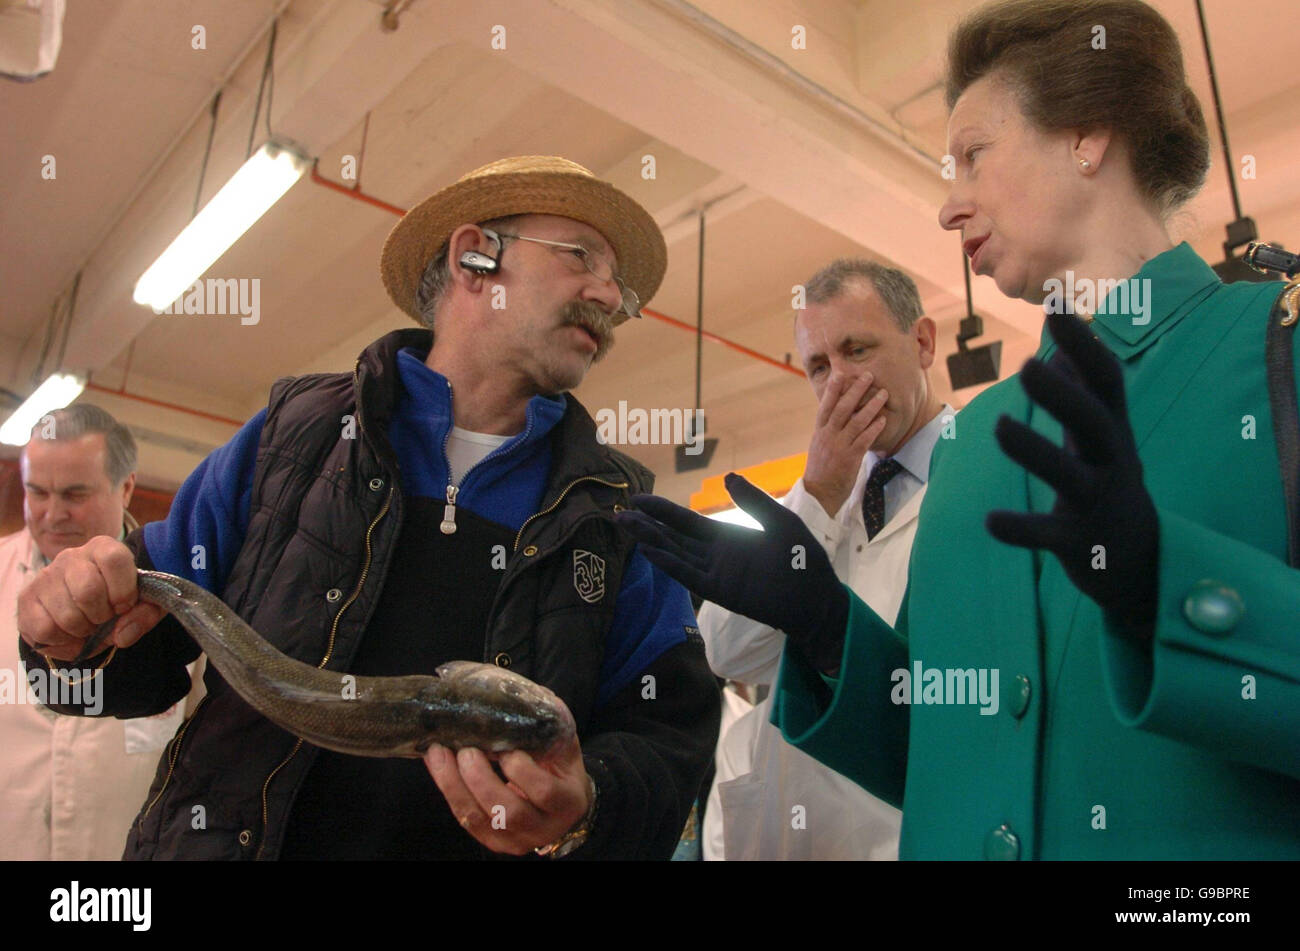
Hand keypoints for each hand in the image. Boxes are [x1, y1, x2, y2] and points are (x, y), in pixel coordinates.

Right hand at [16, 536, 164, 661]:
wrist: (88, 607)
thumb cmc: (118, 601)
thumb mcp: (144, 605)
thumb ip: (146, 615)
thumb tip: (123, 634)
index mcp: (103, 548)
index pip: (114, 559)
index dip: (124, 591)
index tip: (124, 606)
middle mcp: (71, 557)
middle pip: (88, 591)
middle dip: (102, 616)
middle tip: (104, 619)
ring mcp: (45, 577)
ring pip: (67, 616)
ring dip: (83, 631)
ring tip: (87, 626)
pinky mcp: (26, 599)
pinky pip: (45, 630)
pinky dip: (62, 642)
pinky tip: (70, 634)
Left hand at [424, 731, 591, 855]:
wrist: (561, 804)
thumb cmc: (560, 768)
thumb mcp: (563, 746)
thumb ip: (547, 723)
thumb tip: (517, 692)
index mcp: (567, 802)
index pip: (544, 791)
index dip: (522, 771)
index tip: (507, 748)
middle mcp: (543, 829)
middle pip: (507, 812)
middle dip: (481, 780)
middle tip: (466, 750)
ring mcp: (515, 840)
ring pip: (479, 819)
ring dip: (455, 785)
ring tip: (440, 754)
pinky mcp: (491, 841)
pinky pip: (465, 820)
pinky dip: (448, 791)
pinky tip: (437, 764)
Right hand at [616, 473, 848, 670]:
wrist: (817, 597)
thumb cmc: (803, 559)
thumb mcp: (780, 521)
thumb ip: (753, 502)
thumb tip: (728, 477)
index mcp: (727, 536)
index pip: (686, 521)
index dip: (662, 510)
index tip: (639, 498)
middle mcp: (715, 555)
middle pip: (673, 537)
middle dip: (647, 525)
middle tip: (620, 513)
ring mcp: (716, 574)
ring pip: (676, 554)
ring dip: (651, 541)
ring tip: (627, 526)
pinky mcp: (721, 592)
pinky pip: (690, 576)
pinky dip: (670, 565)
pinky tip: (651, 552)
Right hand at [803, 372, 889, 516]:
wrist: (818, 495)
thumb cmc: (821, 471)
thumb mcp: (819, 447)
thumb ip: (828, 432)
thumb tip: (836, 417)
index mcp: (820, 432)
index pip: (826, 406)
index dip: (833, 389)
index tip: (840, 373)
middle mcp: (828, 436)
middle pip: (842, 408)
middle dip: (855, 390)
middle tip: (867, 375)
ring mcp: (839, 446)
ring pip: (856, 421)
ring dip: (871, 406)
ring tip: (882, 394)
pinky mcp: (850, 458)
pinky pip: (864, 440)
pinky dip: (874, 428)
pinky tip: (883, 419)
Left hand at [986, 312, 1158, 638]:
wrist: (1140, 562)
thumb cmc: (1109, 482)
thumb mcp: (1098, 434)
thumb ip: (1077, 387)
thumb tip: (1054, 336)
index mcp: (1113, 431)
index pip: (1105, 380)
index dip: (1083, 344)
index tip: (1056, 303)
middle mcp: (1114, 462)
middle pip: (1096, 423)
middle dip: (1065, 395)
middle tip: (1027, 364)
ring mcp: (1099, 504)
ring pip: (1072, 476)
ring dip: (1037, 451)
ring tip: (1001, 426)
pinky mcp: (1082, 542)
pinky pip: (1050, 535)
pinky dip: (1022, 528)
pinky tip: (991, 521)